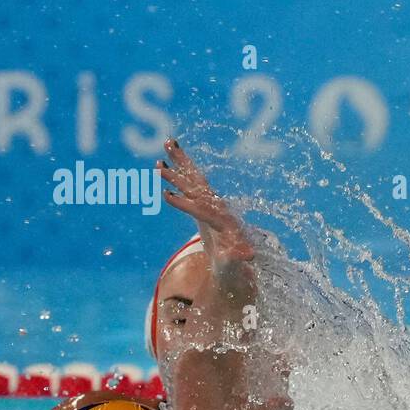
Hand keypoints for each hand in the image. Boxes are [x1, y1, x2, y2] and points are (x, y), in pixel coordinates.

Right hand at [157, 138, 253, 263]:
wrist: (235, 261)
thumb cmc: (231, 265)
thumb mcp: (233, 264)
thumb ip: (238, 258)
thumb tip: (249, 255)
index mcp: (222, 222)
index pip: (201, 211)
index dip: (184, 204)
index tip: (165, 195)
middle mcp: (218, 208)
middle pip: (198, 187)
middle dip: (181, 173)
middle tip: (160, 162)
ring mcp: (211, 203)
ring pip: (194, 179)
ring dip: (181, 162)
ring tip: (167, 143)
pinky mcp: (204, 202)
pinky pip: (192, 182)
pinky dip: (180, 169)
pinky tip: (167, 158)